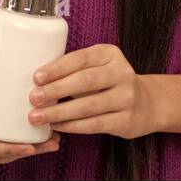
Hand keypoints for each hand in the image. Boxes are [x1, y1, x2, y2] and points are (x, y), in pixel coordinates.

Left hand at [28, 44, 156, 139]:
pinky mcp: (125, 120)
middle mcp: (121, 73)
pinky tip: (56, 126)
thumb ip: (74, 69)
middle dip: (56, 90)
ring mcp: (126, 98)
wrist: (146, 103)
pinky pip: (94, 124)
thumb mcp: (98, 66)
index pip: (81, 59)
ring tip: (38, 117)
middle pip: (85, 81)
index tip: (37, 77)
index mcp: (110, 54)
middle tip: (34, 98)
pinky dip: (72, 126)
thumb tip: (37, 81)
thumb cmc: (109, 82)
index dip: (58, 68)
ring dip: (60, 112)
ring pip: (88, 106)